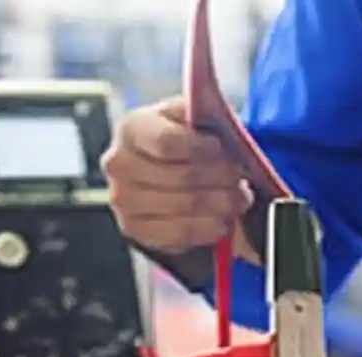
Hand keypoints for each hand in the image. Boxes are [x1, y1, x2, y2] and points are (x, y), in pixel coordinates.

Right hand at [101, 96, 257, 260]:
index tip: (226, 152)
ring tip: (239, 199)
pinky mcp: (135, 230)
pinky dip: (207, 228)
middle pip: (181, 178)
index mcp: (133, 128)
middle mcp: (119, 164)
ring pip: (184, 208)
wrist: (169, 173)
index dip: (203, 150)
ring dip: (221, 205)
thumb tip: (223, 126)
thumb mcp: (194, 119)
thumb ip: (205, 117)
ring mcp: (123, 200)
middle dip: (221, 180)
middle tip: (243, 180)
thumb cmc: (187, 142)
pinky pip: (178, 235)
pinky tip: (221, 220)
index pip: (167, 142)